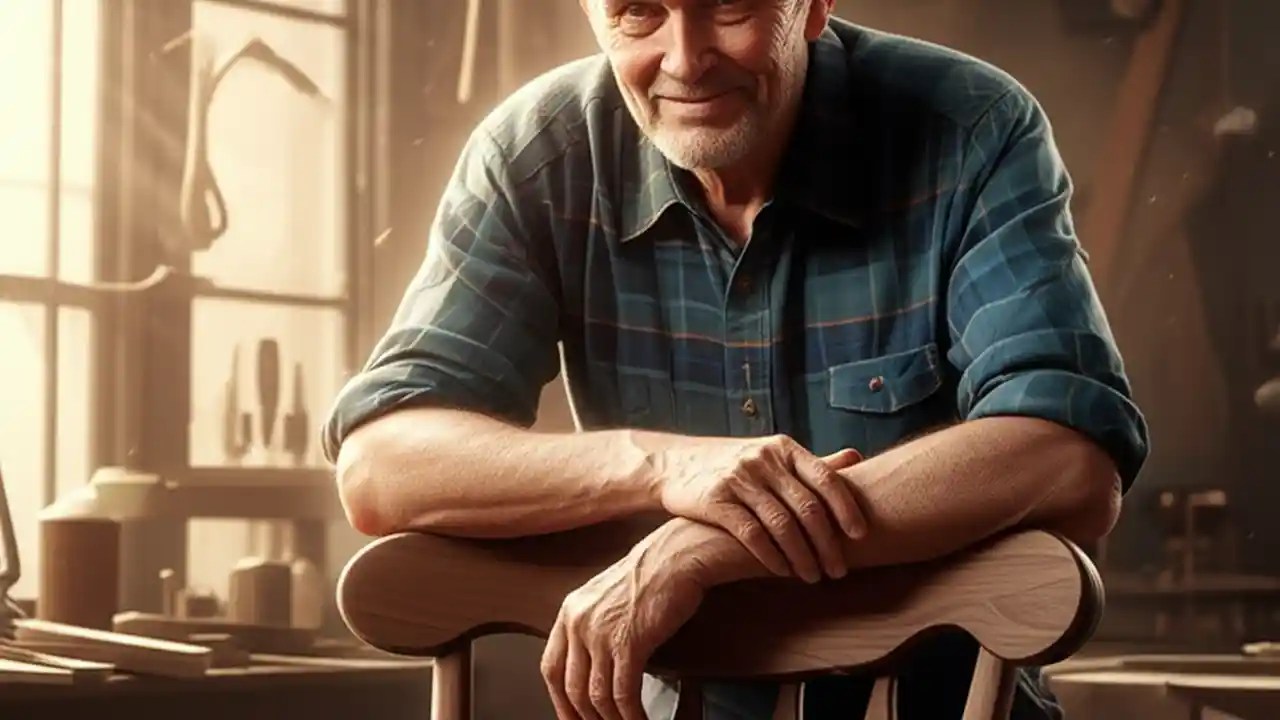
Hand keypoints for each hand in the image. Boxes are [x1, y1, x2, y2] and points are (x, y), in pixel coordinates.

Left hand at [540, 529, 704, 719]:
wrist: (678, 555)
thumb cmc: (652, 575)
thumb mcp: (608, 598)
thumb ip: (594, 628)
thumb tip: (595, 668)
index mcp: (570, 611)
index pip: (551, 668)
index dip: (560, 702)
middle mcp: (578, 621)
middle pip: (571, 688)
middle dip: (586, 719)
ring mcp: (601, 632)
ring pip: (596, 696)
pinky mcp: (628, 642)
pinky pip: (623, 693)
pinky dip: (631, 716)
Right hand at [652, 435, 866, 582]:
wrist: (676, 466)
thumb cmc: (737, 466)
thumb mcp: (774, 457)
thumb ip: (813, 463)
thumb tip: (857, 457)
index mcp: (785, 448)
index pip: (826, 479)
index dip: (846, 509)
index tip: (861, 537)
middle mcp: (764, 460)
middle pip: (807, 507)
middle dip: (827, 543)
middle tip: (840, 570)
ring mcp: (739, 479)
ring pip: (782, 524)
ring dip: (802, 556)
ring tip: (814, 577)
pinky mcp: (716, 500)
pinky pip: (751, 533)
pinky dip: (771, 556)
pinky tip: (782, 572)